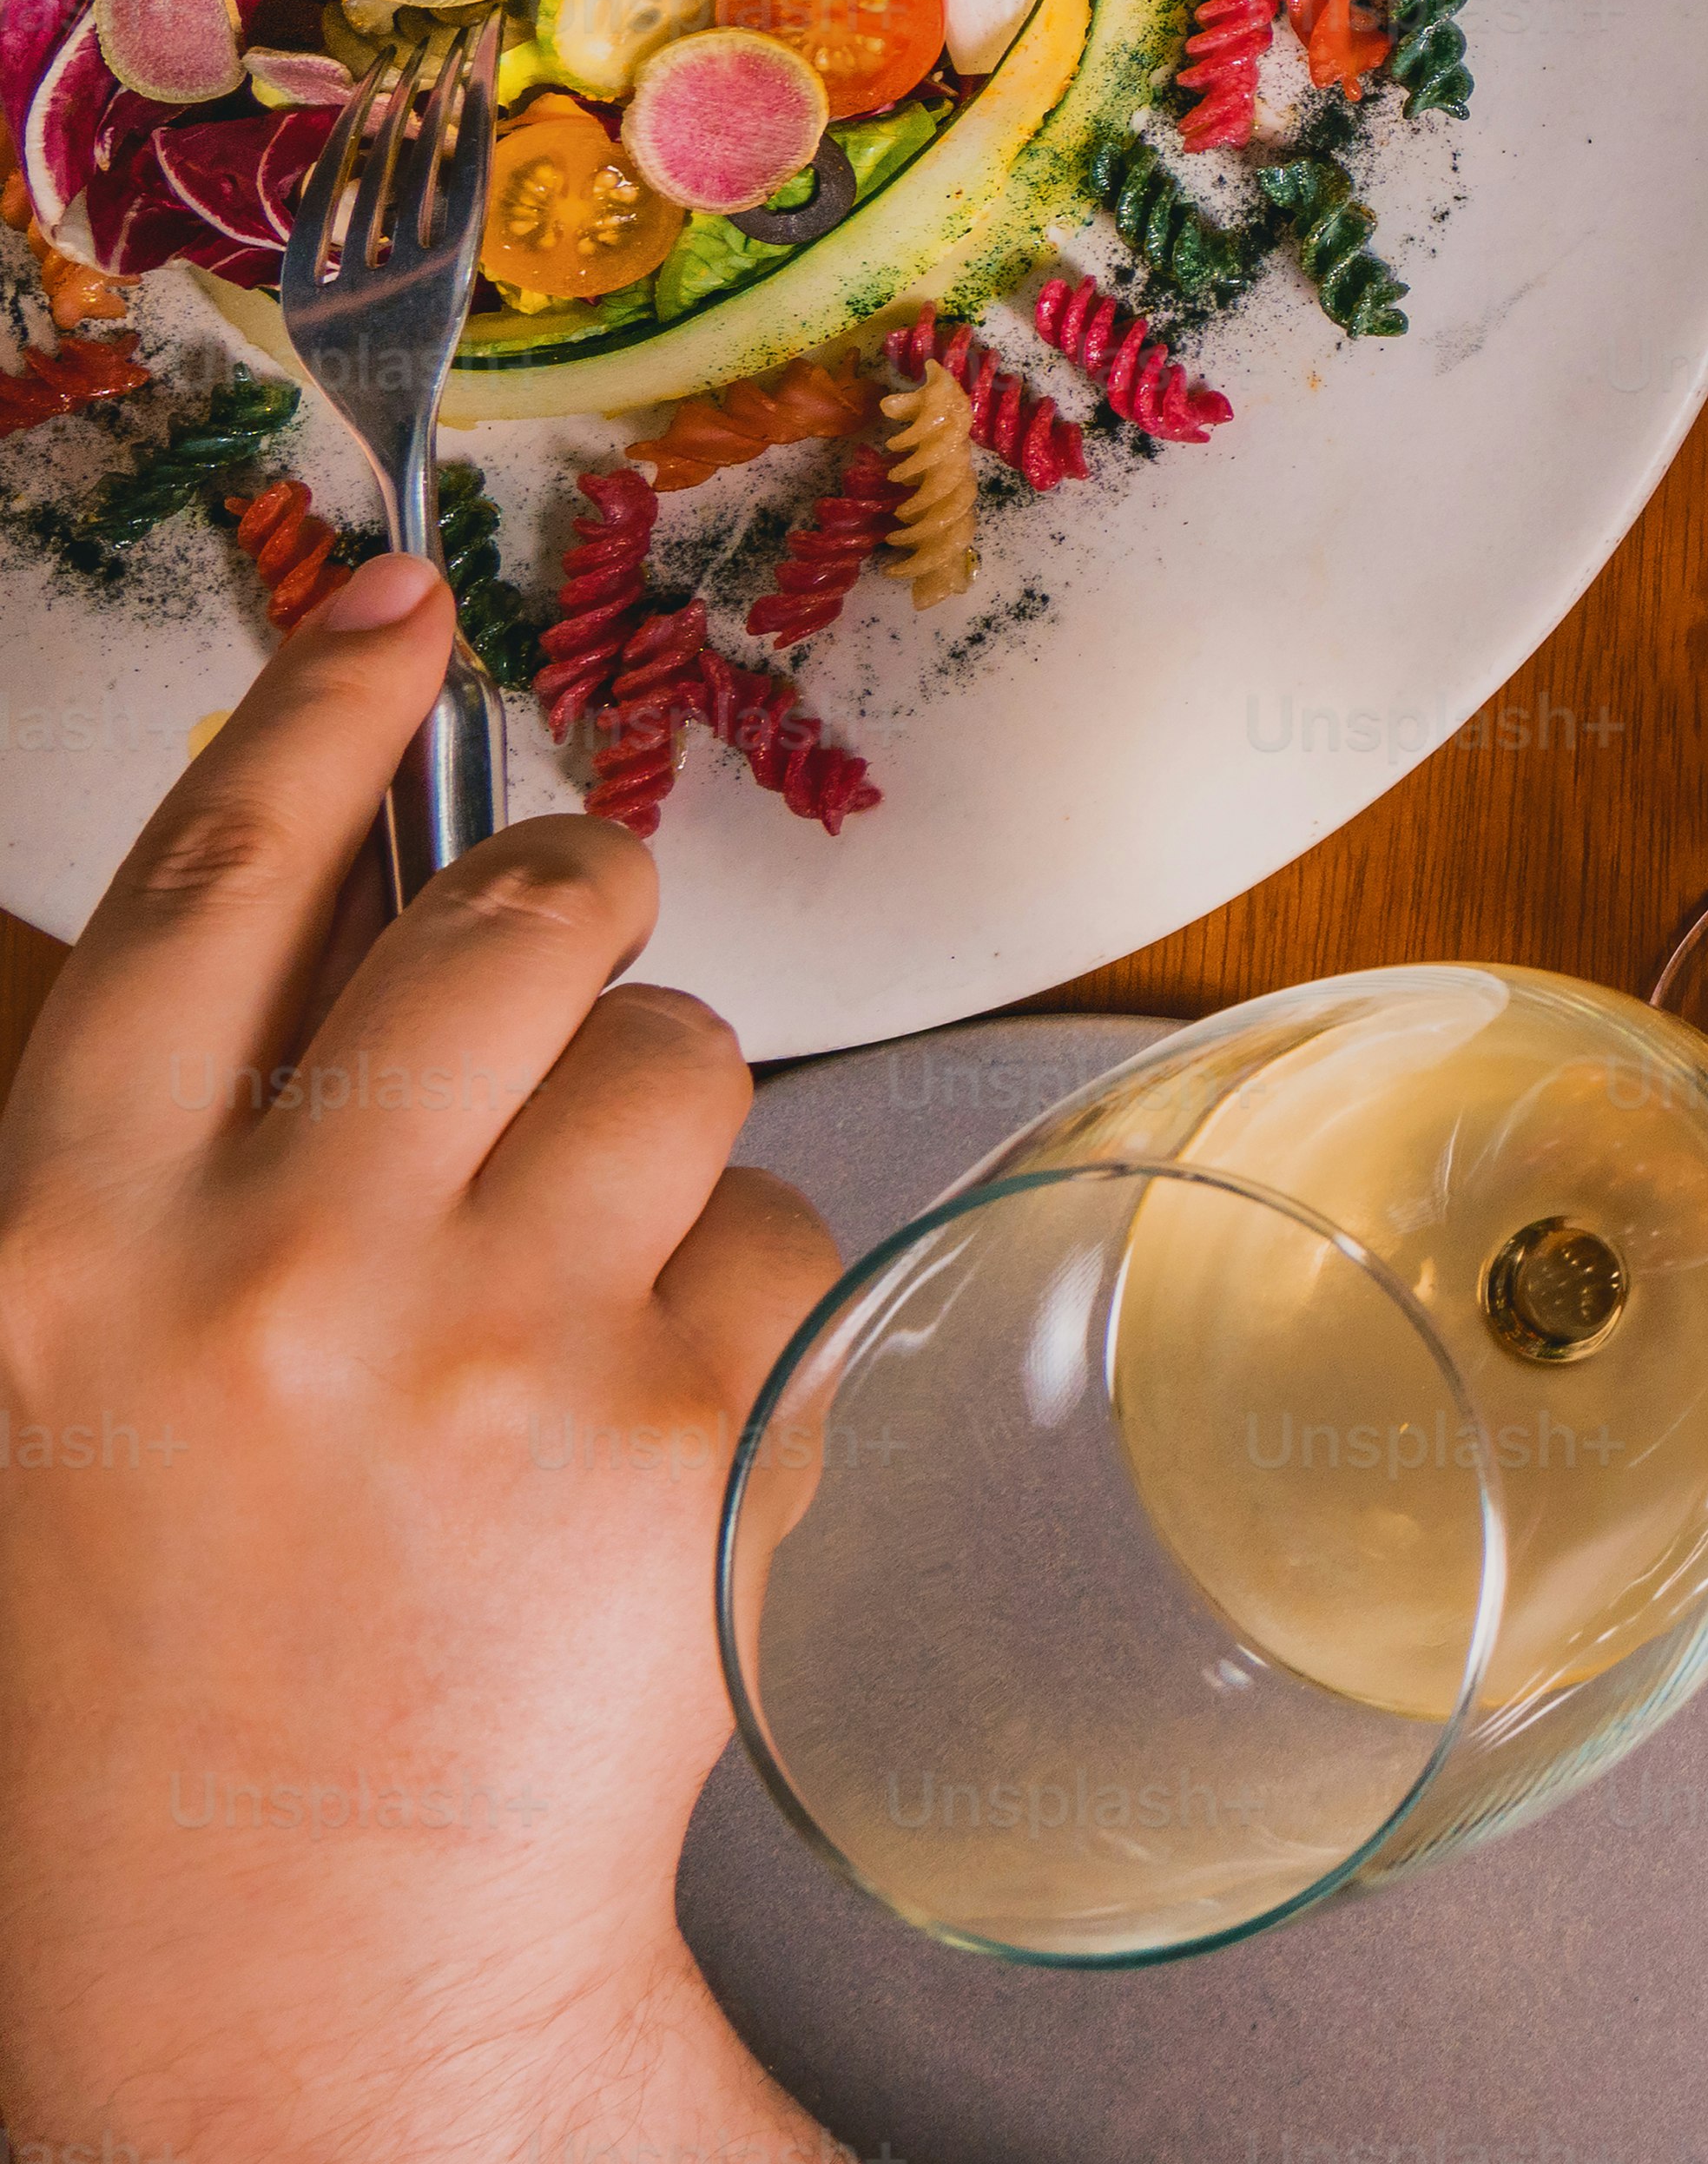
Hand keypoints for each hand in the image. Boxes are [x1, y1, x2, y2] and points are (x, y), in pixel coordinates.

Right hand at [0, 550, 842, 2163]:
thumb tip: (363, 878)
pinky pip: (780, 1243)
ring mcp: (464, 1346)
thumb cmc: (182, 1655)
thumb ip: (198, 1135)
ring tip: (563, 1324)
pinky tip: (638, 1453)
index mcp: (63, 1239)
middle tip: (571, 999)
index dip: (320, 706)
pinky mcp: (656, 1430)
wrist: (279, 1959)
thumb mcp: (86, 1364)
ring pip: (682, 1066)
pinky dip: (745, 1320)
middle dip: (581, 924)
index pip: (216, 884)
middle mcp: (253, 1269)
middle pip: (514, 928)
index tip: (399, 603)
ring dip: (666, 1153)